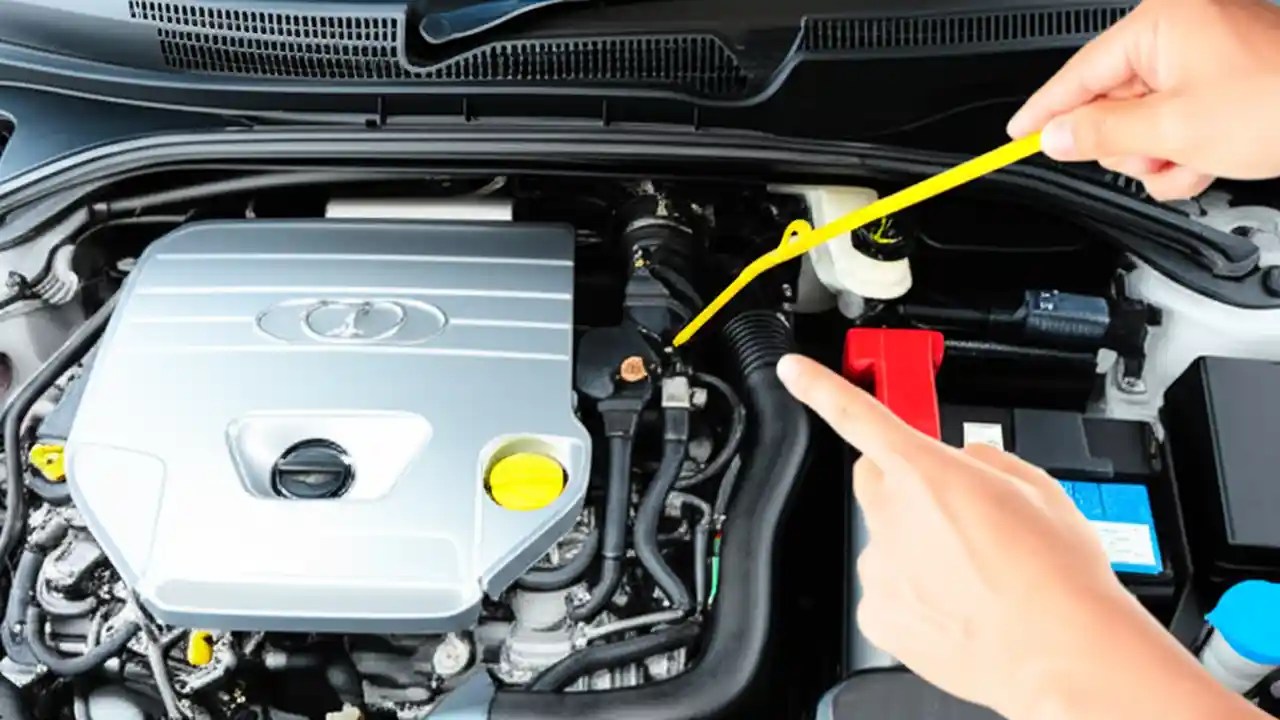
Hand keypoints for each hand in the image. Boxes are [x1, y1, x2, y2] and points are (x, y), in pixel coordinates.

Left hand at [776, 354, 1257, 719]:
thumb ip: (987, 461)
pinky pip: (886, 591)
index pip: (856, 414)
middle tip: (955, 516)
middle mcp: (893, 515)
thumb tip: (967, 463)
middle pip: (876, 481)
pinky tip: (956, 607)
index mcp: (927, 471)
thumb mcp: (1040, 490)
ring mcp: (880, 566)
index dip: (818, 387)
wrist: (1062, 655)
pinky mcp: (878, 615)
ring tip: (972, 576)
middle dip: (904, 486)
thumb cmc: (1059, 578)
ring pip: (884, 541)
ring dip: (915, 548)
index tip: (792, 372)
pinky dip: (912, 596)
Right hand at [1007, 0, 1279, 200]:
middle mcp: (1181, 29)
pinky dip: (1188, 150)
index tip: (1017, 134)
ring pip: (1145, 122)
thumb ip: (1102, 134)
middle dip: (1132, 144)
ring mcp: (1204, 54)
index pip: (1078, 72)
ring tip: (1198, 158)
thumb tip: (1058, 136)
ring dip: (1163, 156)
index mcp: (1162, 23)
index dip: (1045, 111)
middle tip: (1158, 156)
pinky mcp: (1222, 78)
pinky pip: (1177, 122)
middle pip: (1112, 103)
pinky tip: (1213, 157)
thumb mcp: (1174, 130)